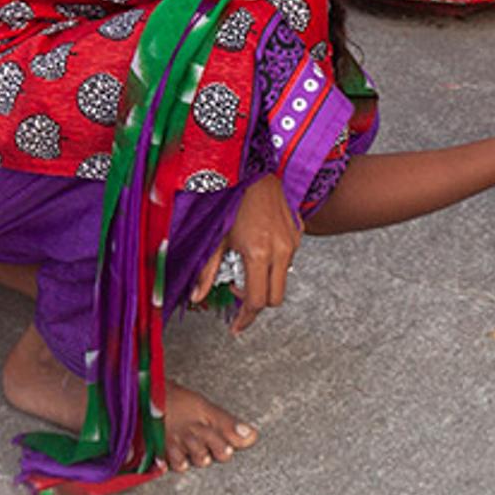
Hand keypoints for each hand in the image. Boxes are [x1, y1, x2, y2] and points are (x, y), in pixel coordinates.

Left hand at [190, 172, 300, 333]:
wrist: (254, 169)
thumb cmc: (233, 199)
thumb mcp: (216, 238)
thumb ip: (207, 271)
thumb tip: (197, 296)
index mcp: (259, 254)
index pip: (256, 301)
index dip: (245, 318)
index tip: (236, 326)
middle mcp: (281, 250)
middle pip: (274, 298)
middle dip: (257, 303)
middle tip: (238, 292)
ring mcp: (292, 241)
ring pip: (284, 279)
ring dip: (267, 281)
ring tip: (247, 265)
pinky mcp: (298, 231)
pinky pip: (289, 259)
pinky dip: (275, 263)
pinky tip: (260, 249)